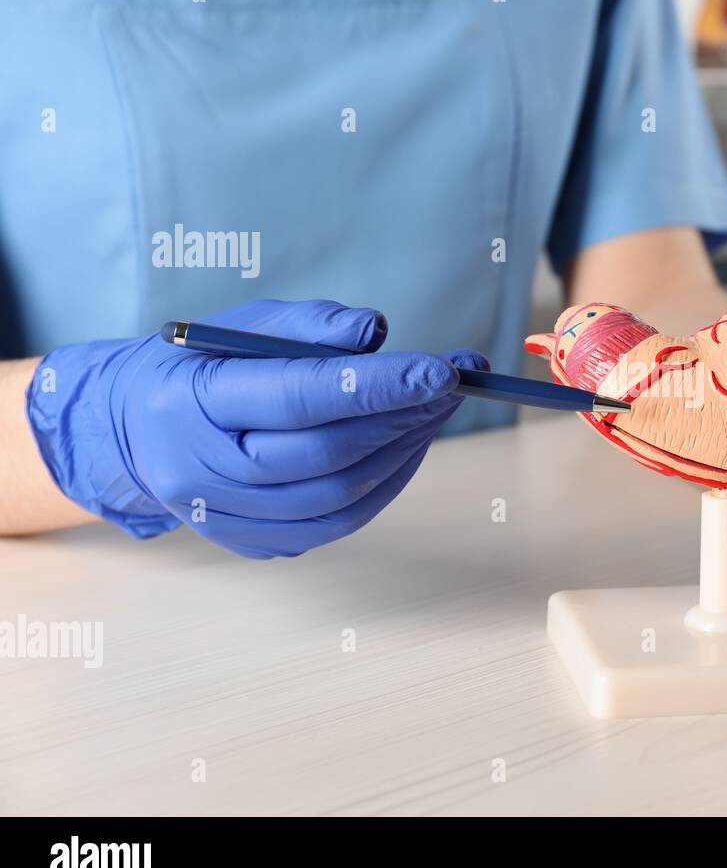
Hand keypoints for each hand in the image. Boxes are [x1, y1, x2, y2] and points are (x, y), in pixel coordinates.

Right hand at [27, 299, 483, 558]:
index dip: (376, 385)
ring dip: (401, 451)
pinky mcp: (251, 543)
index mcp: (191, 403)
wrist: (135, 431)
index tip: (440, 370)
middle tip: (450, 387)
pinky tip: (406, 449)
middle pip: (324, 452)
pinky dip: (382, 486)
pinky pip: (335, 524)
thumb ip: (311, 325)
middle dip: (400, 417)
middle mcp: (201, 470)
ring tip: (433, 413)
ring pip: (338, 495)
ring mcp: (225, 517)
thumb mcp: (244, 326)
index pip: (298, 396)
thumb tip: (376, 334)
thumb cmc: (203, 366)